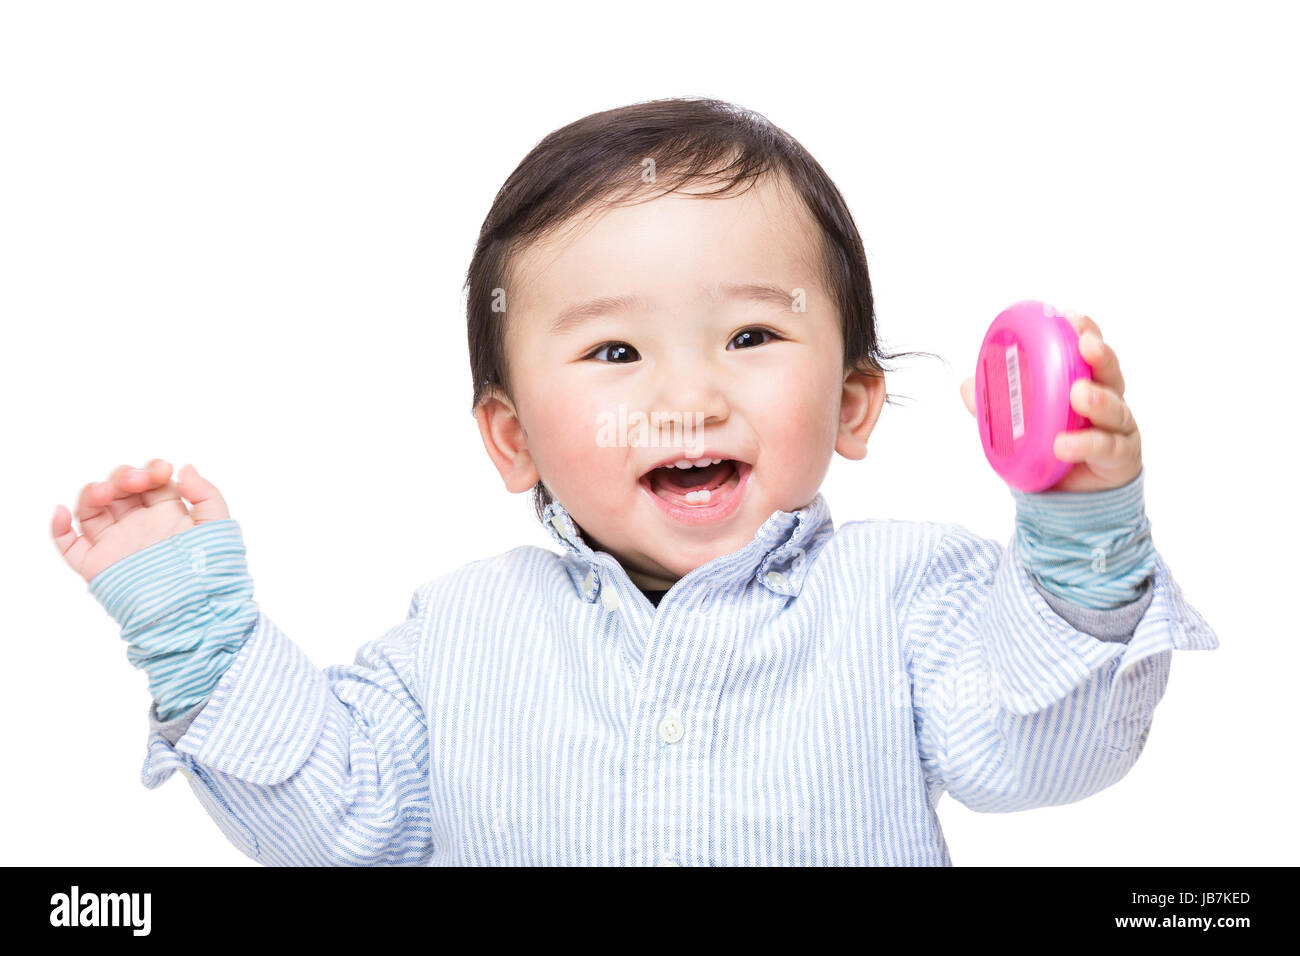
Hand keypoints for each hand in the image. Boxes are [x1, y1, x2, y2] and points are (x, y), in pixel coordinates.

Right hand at [51, 460, 231, 582]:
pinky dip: (59, 527)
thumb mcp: (218, 526)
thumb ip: (206, 494)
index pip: (151, 482)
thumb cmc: (213, 572)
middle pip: (119, 490)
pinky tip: (61, 511)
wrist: (196, 611)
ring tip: (106, 491)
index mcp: (168, 514)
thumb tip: (185, 467)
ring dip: (93, 492)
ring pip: (93, 508)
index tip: (161, 471)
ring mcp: (116, 544)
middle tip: (138, 481)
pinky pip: (69, 544)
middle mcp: (139, 526)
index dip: (152, 470)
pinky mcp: (97, 565)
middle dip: (124, 476)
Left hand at [959, 310, 1141, 491]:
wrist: (1068, 497)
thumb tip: (968, 385)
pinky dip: (1085, 444)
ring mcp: (1117, 428)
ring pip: (1115, 409)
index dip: (1084, 331)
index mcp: (1084, 382)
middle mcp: (1107, 399)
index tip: (1070, 318)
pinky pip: (1106, 448)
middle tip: (1085, 346)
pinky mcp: (1120, 457)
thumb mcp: (1017, 425)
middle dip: (1099, 356)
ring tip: (1078, 395)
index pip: (1088, 350)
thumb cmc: (1048, 448)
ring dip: (1098, 399)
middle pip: (1109, 372)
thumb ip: (996, 406)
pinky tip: (1064, 445)